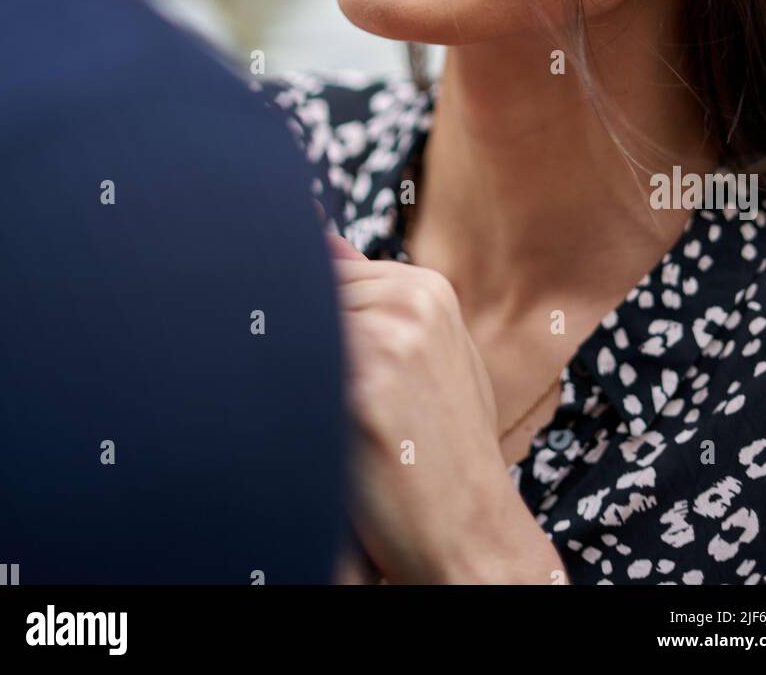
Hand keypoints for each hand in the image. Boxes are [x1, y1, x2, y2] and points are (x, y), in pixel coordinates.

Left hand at [328, 234, 568, 584]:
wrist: (471, 531)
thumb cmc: (442, 449)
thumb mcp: (427, 358)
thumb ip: (377, 300)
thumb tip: (317, 234)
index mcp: (428, 290)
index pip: (331, 274)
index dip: (313, 322)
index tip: (322, 364)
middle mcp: (412, 301)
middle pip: (309, 295)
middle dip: (301, 341)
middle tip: (333, 399)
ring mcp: (390, 339)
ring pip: (296, 328)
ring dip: (296, 372)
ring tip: (338, 419)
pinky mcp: (364, 385)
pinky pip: (295, 369)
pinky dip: (295, 401)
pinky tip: (326, 433)